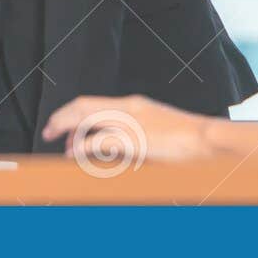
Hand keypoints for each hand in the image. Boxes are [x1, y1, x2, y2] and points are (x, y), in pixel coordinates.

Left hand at [42, 94, 217, 160]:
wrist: (209, 139)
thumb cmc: (190, 140)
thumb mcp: (158, 133)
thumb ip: (137, 137)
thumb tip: (118, 150)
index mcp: (134, 104)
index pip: (93, 102)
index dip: (73, 113)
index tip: (63, 126)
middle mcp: (128, 107)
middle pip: (83, 105)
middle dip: (62, 117)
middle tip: (48, 130)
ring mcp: (130, 122)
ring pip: (86, 118)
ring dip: (68, 130)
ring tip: (58, 144)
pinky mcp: (134, 139)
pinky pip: (99, 140)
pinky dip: (83, 146)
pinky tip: (74, 154)